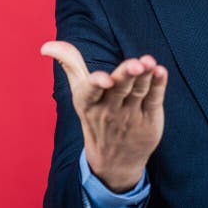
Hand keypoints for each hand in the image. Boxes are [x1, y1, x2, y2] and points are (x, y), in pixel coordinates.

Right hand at [40, 40, 167, 191]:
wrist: (114, 162)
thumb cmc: (96, 116)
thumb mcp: (80, 93)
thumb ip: (70, 64)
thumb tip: (46, 46)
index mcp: (88, 102)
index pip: (91, 91)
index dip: (97, 83)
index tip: (105, 79)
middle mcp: (109, 110)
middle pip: (119, 88)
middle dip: (127, 74)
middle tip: (136, 64)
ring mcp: (131, 116)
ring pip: (138, 91)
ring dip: (146, 76)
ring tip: (150, 62)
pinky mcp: (150, 119)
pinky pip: (154, 99)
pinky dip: (159, 85)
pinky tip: (161, 72)